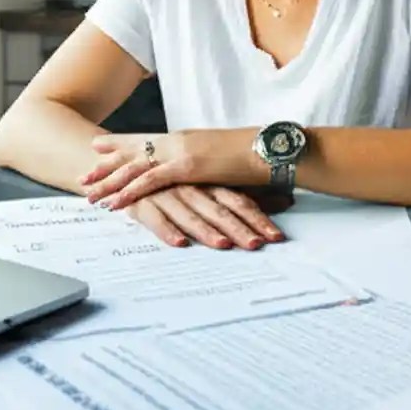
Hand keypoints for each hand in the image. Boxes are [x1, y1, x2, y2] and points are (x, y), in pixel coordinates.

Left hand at [81, 131, 263, 208]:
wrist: (269, 147)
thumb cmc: (252, 153)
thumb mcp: (220, 155)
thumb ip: (203, 161)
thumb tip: (196, 169)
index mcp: (185, 138)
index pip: (145, 140)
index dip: (121, 144)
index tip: (99, 146)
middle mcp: (177, 141)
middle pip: (133, 152)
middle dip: (107, 164)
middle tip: (84, 175)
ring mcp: (180, 152)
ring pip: (134, 166)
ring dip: (110, 181)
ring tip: (89, 194)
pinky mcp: (187, 166)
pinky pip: (150, 181)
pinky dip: (129, 192)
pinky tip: (114, 203)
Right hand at [125, 185, 285, 249]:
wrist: (124, 164)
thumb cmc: (176, 180)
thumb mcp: (211, 183)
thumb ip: (245, 194)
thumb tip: (286, 201)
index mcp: (209, 181)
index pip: (238, 200)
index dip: (258, 218)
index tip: (275, 236)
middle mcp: (191, 187)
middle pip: (218, 209)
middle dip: (238, 228)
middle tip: (256, 245)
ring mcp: (166, 194)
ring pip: (190, 213)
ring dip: (206, 230)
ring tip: (223, 245)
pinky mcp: (142, 203)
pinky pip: (155, 218)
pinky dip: (167, 230)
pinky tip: (179, 243)